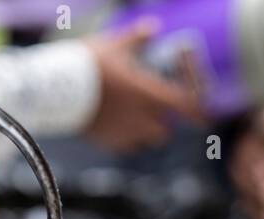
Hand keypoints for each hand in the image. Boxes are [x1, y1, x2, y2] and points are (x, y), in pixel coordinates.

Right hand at [85, 20, 202, 152]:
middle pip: (166, 129)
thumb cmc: (88, 65)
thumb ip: (138, 38)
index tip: (205, 117)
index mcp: (147, 92)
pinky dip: (128, 138)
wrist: (57, 90)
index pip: (183, 106)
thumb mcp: (115, 45)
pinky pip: (127, 145)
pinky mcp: (108, 142)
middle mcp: (140, 117)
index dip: (198, 113)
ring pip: (147, 140)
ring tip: (138, 118)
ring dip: (149, 132)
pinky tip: (119, 125)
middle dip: (165, 122)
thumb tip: (153, 28)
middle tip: (158, 109)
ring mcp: (124, 132)